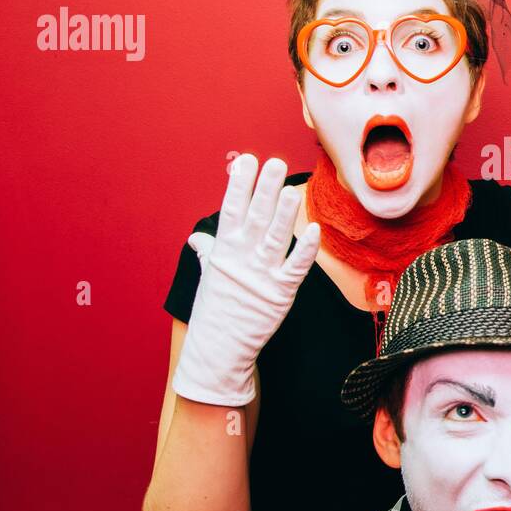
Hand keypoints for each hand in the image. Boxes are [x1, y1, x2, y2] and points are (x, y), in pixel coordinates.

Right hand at [171, 155, 319, 406]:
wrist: (218, 349)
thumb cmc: (214, 309)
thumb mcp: (209, 276)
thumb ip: (209, 251)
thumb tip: (197, 237)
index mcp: (224, 250)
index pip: (232, 210)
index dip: (239, 185)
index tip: (246, 161)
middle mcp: (241, 258)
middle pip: (255, 217)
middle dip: (265, 190)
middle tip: (275, 163)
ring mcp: (260, 275)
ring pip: (274, 237)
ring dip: (284, 213)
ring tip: (293, 188)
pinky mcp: (279, 293)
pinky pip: (294, 268)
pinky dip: (303, 250)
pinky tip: (314, 230)